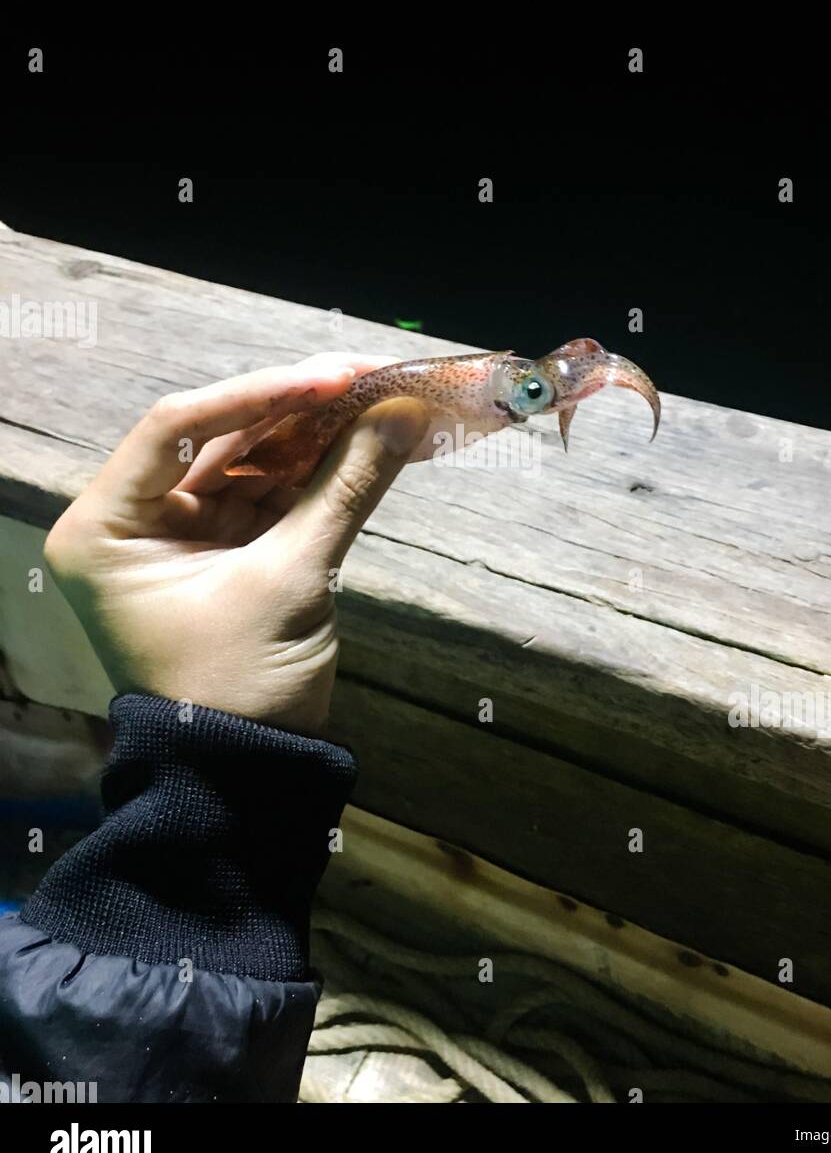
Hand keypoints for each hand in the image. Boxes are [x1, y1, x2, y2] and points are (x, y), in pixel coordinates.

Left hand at [43, 354, 428, 734]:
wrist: (244, 777)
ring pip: (248, 462)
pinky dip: (316, 472)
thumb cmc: (238, 689)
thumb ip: (345, 488)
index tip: (333, 377)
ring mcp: (177, 537)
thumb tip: (403, 414)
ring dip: (313, 434)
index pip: (178, 427)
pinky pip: (269, 496)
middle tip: (369, 375)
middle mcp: (131, 522)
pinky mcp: (221, 554)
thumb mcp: (292, 581)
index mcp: (106, 529)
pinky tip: (366, 442)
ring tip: (380, 401)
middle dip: (297, 407)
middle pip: (218, 438)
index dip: (260, 392)